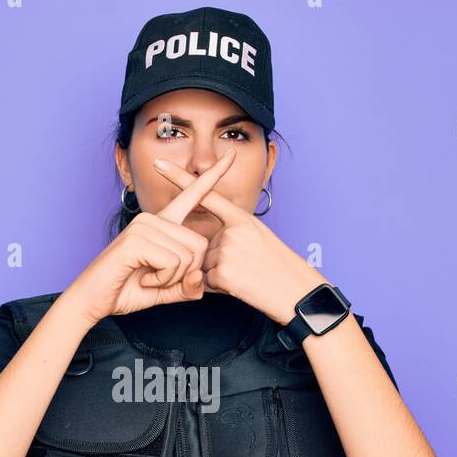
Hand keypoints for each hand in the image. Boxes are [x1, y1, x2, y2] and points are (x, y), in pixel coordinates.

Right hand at [65, 148, 238, 325]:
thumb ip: (187, 286)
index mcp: (163, 223)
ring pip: (187, 256)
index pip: (192, 195)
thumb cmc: (125, 291)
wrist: (92, 301)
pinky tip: (142, 279)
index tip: (231, 155)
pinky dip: (162, 280)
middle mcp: (154, 218)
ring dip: (171, 279)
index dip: (212, 177)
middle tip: (158, 279)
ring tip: (147, 278)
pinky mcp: (136, 239)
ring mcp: (144, 225)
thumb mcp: (166, 290)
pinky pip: (172, 263)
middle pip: (199, 245)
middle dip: (185, 273)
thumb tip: (201, 279)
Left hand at [151, 158, 327, 324]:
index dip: (180, 179)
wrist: (296, 292)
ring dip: (218, 276)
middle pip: (204, 246)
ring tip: (246, 277)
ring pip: (203, 265)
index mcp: (242, 218)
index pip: (206, 195)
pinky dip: (219, 288)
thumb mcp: (259, 238)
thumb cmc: (280, 268)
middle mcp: (231, 230)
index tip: (159, 164)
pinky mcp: (221, 273)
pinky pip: (205, 282)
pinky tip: (241, 286)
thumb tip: (208, 244)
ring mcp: (226, 251)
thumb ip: (233, 233)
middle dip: (217, 262)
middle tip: (247, 268)